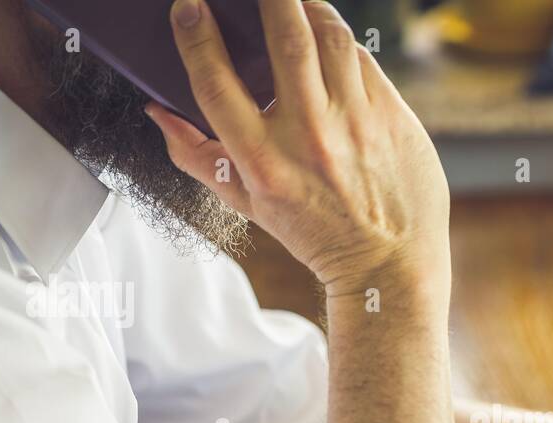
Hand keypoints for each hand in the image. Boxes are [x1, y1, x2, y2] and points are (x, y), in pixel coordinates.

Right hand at [148, 0, 450, 301]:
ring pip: (329, 34)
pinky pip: (363, 58)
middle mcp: (310, 136)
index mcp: (263, 161)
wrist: (389, 266)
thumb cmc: (316, 234)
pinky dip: (341, 43)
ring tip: (292, 1)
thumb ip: (198, 156)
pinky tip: (330, 42)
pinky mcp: (394, 117)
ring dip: (306, 5)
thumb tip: (159, 112)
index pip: (216, 81)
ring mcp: (356, 123)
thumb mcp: (248, 204)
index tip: (190, 5)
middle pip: (284, 36)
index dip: (196, 35)